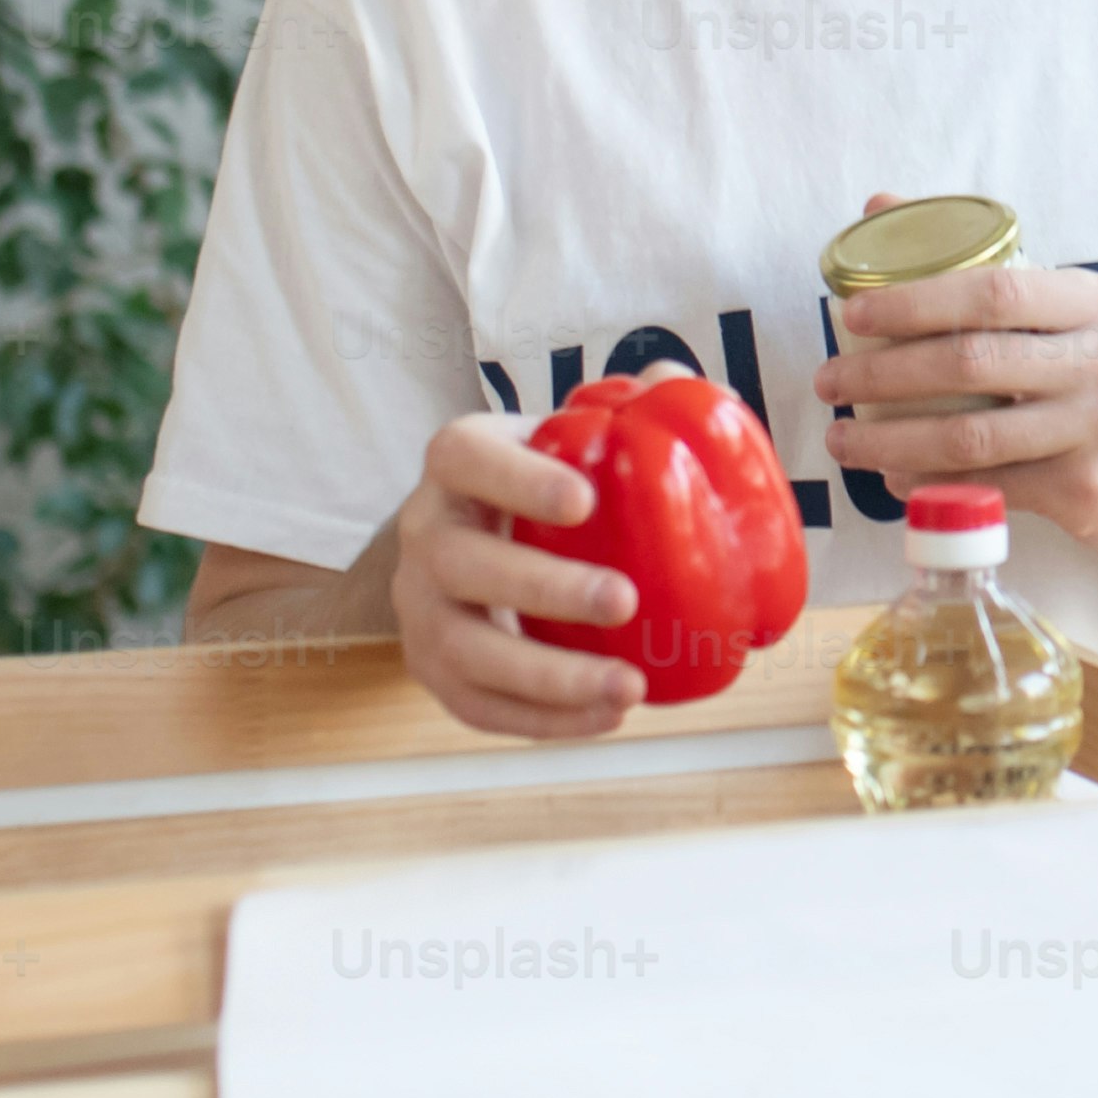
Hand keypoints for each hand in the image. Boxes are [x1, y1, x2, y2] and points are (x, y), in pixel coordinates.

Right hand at [378, 409, 639, 739]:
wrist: (483, 539)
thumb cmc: (543, 481)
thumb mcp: (571, 435)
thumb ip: (628, 406)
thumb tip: (677, 377)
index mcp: (456, 463)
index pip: (463, 457)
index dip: (516, 479)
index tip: (584, 499)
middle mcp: (424, 531)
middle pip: (460, 563)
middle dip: (541, 588)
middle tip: (623, 599)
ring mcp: (420, 607)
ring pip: (464, 649)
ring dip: (547, 677)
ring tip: (628, 687)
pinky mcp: (433, 668)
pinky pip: (475, 705)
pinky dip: (541, 721)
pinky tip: (607, 717)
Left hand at [816, 238, 1097, 568]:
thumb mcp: (1079, 317)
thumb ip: (988, 270)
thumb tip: (881, 206)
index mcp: (1095, 303)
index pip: (992, 291)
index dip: (913, 301)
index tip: (853, 315)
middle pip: (971, 363)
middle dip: (882, 374)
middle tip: (830, 381)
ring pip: (971, 436)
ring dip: (890, 439)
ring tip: (845, 438)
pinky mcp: (1088, 494)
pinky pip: (989, 488)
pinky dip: (929, 484)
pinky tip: (896, 475)